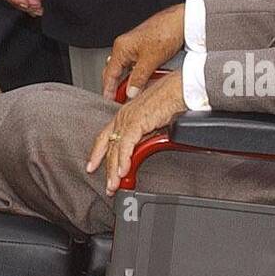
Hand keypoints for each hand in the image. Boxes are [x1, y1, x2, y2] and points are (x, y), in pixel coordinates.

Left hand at [87, 71, 186, 194]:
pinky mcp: (137, 120)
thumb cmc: (173, 100)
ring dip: (114, 169)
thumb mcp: (154, 122)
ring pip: (116, 147)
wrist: (182, 89)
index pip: (106, 136)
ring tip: (114, 185)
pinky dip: (124, 159)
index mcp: (126, 114)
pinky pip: (126, 144)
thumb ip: (145, 136)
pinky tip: (123, 172)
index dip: (98, 153)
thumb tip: (141, 152)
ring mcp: (129, 117)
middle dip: (107, 168)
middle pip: (109, 145)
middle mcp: (124, 115)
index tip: (92, 167)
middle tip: (108, 186)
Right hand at [100, 4, 185, 99]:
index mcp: (121, 47)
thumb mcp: (150, 61)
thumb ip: (138, 79)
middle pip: (115, 71)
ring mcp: (134, 45)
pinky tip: (143, 81)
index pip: (109, 73)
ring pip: (126, 68)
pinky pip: (135, 64)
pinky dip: (136, 74)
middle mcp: (125, 45)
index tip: (109, 100)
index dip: (108, 89)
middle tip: (119, 100)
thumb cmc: (166, 32)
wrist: (181, 22)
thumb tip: (130, 92)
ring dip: (128, 81)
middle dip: (116, 86)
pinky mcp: (144, 46)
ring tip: (132, 93)